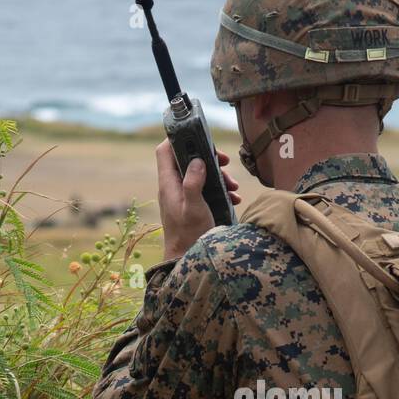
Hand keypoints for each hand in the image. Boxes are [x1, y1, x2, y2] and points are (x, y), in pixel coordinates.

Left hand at [156, 141, 240, 261]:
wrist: (186, 261)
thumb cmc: (188, 236)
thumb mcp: (193, 208)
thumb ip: (193, 183)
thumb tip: (197, 160)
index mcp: (168, 184)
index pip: (165, 151)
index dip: (178, 138)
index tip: (198, 137)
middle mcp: (172, 187)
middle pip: (186, 159)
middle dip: (207, 158)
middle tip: (224, 162)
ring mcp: (181, 196)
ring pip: (199, 174)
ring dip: (217, 176)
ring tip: (233, 186)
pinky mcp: (191, 205)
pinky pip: (205, 189)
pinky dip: (219, 190)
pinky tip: (233, 198)